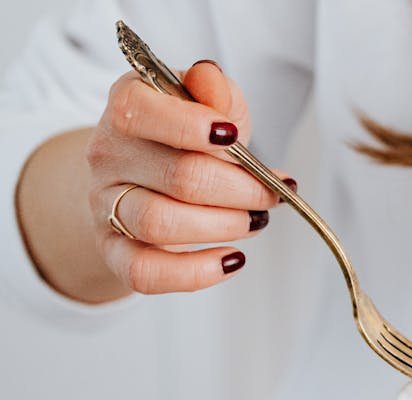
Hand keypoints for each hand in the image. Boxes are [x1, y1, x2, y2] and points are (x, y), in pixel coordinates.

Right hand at [84, 60, 290, 293]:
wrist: (142, 176)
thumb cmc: (184, 138)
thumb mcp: (206, 104)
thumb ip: (215, 91)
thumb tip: (211, 79)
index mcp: (127, 107)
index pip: (142, 113)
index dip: (194, 127)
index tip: (236, 136)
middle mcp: (108, 154)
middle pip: (178, 177)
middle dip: (241, 189)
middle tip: (271, 194)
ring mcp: (106, 205)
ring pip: (160, 224)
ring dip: (225, 225)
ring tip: (256, 220)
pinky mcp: (114, 250)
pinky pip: (145, 272)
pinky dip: (195, 273)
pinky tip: (232, 259)